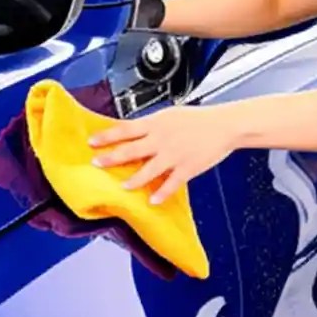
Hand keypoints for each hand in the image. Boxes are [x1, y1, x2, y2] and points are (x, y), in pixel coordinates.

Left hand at [89, 105, 236, 204]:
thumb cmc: (197, 120)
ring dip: (133, 180)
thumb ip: (151, 125)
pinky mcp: (186, 168)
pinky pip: (171, 184)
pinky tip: (152, 201)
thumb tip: (131, 131)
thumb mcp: (169, 115)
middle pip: (130, 150)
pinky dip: (161, 194)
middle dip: (111, 158)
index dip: (107, 136)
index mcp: (156, 124)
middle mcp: (161, 139)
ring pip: (148, 171)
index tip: (92, 142)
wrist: (223, 126)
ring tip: (123, 186)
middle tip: (96, 164)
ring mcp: (173, 155)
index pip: (125, 129)